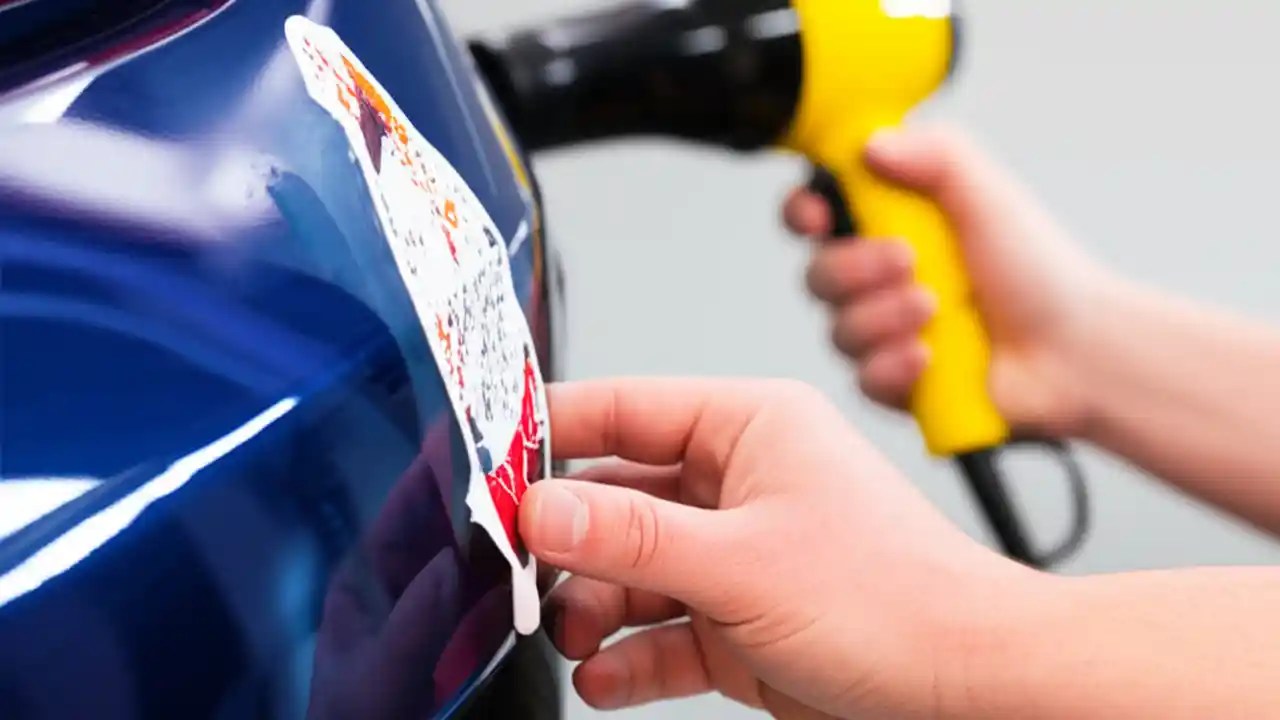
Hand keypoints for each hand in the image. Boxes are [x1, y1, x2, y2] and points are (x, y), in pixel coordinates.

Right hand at [519, 378, 1040, 718]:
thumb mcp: (743, 561)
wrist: (968, 687)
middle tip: (522, 573)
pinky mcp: (739, 619)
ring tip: (571, 636)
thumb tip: (543, 509)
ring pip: (632, 570)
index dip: (553, 434)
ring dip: (593, 607)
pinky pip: (661, 631)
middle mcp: (738, 483)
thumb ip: (633, 536)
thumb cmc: (895, 598)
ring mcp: (737, 554)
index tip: (492, 467)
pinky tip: (606, 678)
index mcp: (748, 428)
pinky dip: (628, 657)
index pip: (625, 410)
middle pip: (617, 497)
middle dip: (570, 542)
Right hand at [784, 125, 1116, 437]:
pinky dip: (893, 366)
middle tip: (908, 260)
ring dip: (882, 317)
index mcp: (891, 221)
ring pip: (837, 329)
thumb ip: (935, 155)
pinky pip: (862, 378)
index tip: (818, 217)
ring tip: (934, 310)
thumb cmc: (1038, 270)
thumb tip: (871, 144)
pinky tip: (929, 357)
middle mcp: (879, 277)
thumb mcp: (988, 194)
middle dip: (853, 268)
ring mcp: (884, 331)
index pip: (816, 211)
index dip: (803, 212)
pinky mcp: (894, 381)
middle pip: (818, 274)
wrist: (1076, 351)